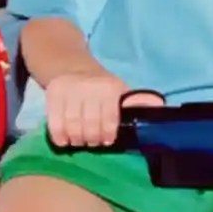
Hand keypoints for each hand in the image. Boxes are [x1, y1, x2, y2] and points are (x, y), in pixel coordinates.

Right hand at [44, 71, 162, 146]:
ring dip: (77, 140)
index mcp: (110, 88)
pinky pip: (54, 123)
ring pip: (71, 126)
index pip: (109, 119)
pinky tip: (65, 141)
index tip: (107, 141)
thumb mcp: (122, 92)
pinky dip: (59, 137)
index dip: (107, 134)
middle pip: (89, 125)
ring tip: (81, 141)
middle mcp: (89, 87)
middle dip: (92, 139)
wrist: (74, 68)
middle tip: (93, 143)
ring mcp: (69, 89)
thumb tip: (159, 105)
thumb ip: (138, 102)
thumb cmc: (103, 89)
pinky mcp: (53, 94)